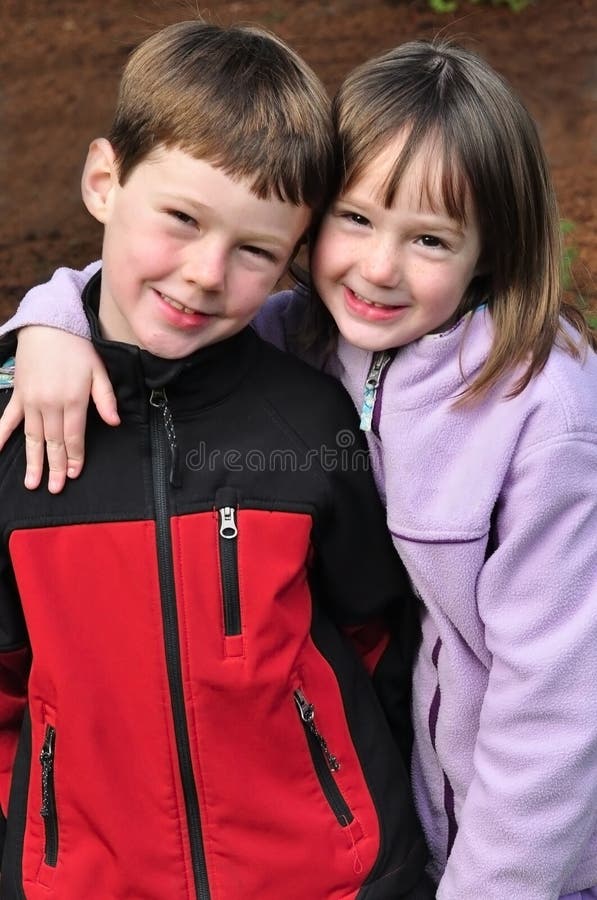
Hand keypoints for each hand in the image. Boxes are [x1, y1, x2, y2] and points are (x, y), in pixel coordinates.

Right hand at [0, 327, 119, 492]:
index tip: (74, 474)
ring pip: (33, 437)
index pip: (74, 436)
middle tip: (54, 489)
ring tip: (31, 483)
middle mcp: (50, 404)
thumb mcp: (99, 371)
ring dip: (32, 461)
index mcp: (73, 400)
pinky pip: (8, 420)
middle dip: (54, 467)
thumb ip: (106, 399)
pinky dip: (1, 436)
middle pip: (53, 442)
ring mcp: (31, 401)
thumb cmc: (78, 349)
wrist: (49, 325)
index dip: (74, 457)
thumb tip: (115, 422)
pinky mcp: (19, 395)